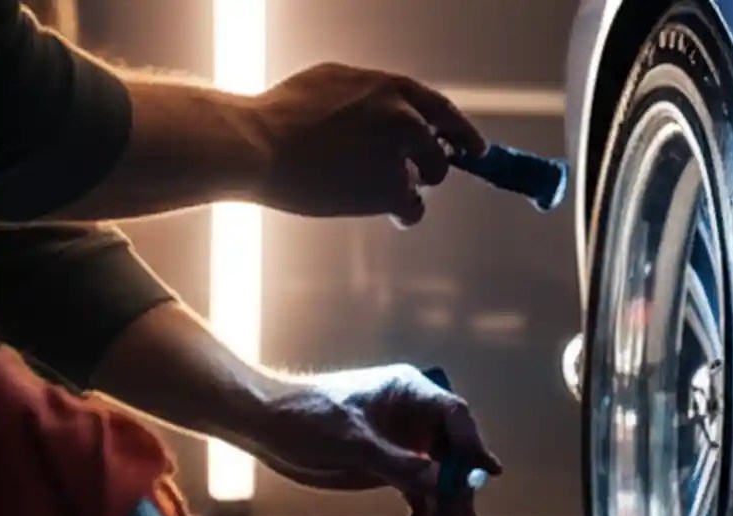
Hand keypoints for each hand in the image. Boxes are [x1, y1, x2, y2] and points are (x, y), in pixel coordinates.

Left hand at [235, 365, 502, 515]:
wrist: (267, 427)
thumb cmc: (308, 418)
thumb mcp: (354, 442)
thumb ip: (399, 463)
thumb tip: (442, 482)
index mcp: (410, 392)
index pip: (455, 417)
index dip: (475, 444)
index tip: (487, 473)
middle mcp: (413, 415)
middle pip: (451, 452)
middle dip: (456, 490)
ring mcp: (402, 440)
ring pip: (435, 476)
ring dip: (439, 508)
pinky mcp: (387, 463)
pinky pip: (416, 488)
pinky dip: (420, 510)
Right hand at [250, 63, 486, 224]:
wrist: (258, 145)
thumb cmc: (282, 117)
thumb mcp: (332, 84)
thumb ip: (371, 97)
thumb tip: (396, 112)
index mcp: (390, 87)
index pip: (440, 110)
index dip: (461, 132)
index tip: (474, 149)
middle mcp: (404, 116)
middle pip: (439, 151)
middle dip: (428, 168)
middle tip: (407, 177)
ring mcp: (401, 152)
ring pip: (425, 180)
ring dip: (403, 188)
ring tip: (359, 185)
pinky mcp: (392, 188)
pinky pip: (413, 207)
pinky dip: (400, 213)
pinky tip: (375, 209)